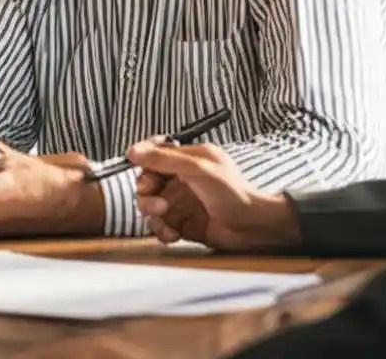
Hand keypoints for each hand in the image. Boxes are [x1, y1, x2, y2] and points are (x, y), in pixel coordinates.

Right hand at [128, 141, 300, 249]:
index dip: (144, 159)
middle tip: (158, 202)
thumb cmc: (232, 192)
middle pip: (147, 182)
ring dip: (151, 212)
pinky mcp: (182, 224)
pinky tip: (173, 234)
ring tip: (164, 217)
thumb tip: (133, 151)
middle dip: (146, 192)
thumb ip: (164, 159)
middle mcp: (182, 179)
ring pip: (149, 205)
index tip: (137, 164)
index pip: (156, 154)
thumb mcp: (197, 168)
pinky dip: (162, 230)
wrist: (251, 227)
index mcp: (188, 159)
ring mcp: (181, 203)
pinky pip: (160, 226)